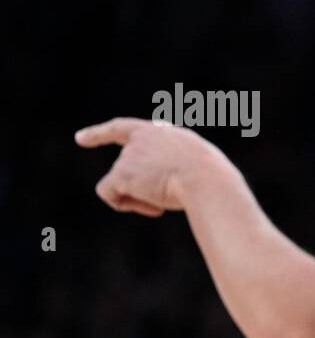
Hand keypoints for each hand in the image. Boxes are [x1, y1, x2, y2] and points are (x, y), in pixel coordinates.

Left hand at [75, 117, 219, 215]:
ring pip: (120, 185)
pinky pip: (109, 194)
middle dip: (141, 189)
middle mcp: (141, 139)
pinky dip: (125, 204)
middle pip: (126, 170)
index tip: (79, 139)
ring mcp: (129, 155)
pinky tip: (153, 207)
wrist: (206, 180)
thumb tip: (165, 186)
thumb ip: (175, 165)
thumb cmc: (212, 178)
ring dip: (140, 199)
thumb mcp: (197, 163)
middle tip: (165, 204)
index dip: (101, 134)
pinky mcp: (121, 173)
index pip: (124, 129)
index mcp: (161, 133)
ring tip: (165, 203)